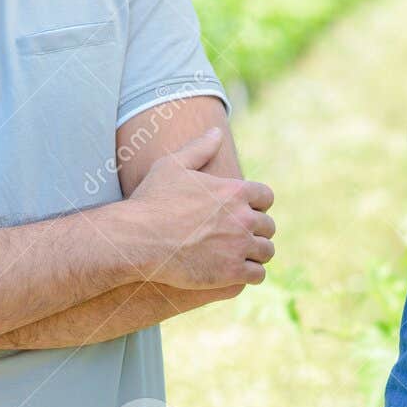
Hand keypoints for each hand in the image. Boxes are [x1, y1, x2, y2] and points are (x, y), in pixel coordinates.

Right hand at [121, 128, 275, 288]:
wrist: (138, 240)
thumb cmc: (151, 202)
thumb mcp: (172, 166)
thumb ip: (199, 148)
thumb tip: (216, 132)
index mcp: (235, 191)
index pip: (266, 197)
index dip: (258, 205)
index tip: (248, 212)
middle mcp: (243, 218)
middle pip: (268, 226)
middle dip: (257, 231)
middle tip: (243, 237)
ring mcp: (239, 246)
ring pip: (266, 252)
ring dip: (257, 254)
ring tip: (244, 256)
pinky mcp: (232, 273)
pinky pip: (257, 274)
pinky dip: (251, 274)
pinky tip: (239, 273)